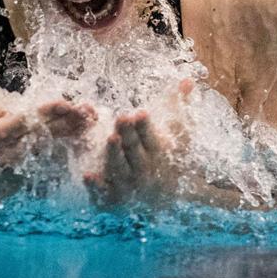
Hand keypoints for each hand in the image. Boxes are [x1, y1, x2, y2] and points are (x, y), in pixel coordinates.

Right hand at [0, 97, 96, 172]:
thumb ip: (4, 108)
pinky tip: (78, 142)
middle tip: (89, 112)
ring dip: (68, 138)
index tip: (70, 104)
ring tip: (88, 124)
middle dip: (67, 123)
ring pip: (46, 153)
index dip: (49, 111)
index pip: (24, 121)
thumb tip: (37, 111)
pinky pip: (43, 166)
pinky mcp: (17, 184)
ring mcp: (9, 174)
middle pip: (40, 137)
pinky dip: (62, 154)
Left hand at [84, 80, 194, 205]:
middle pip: (135, 151)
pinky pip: (106, 194)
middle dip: (129, 136)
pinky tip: (87, 176)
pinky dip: (97, 188)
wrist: (169, 197)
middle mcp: (145, 169)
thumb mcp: (180, 133)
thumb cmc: (171, 157)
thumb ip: (181, 105)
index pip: (151, 137)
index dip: (145, 126)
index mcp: (157, 152)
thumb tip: (188, 79)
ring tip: (111, 139)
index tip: (141, 113)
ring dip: (114, 156)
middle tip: (122, 118)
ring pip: (120, 170)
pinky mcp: (116, 198)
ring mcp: (130, 185)